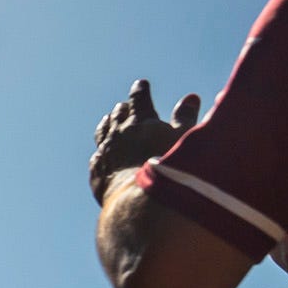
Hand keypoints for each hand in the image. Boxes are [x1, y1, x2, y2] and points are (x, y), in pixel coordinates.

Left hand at [90, 78, 200, 204]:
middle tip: (125, 106)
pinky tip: (102, 154)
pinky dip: (101, 152)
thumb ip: (186, 117)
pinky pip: (97, 158)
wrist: (141, 202)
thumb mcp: (185, 138)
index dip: (140, 90)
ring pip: (103, 133)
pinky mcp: (98, 174)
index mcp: (140, 120)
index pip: (139, 98)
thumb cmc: (170, 168)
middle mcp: (118, 134)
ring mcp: (105, 153)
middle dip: (123, 109)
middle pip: (118, 115)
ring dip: (107, 125)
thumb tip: (191, 97)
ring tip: (109, 121)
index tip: (141, 84)